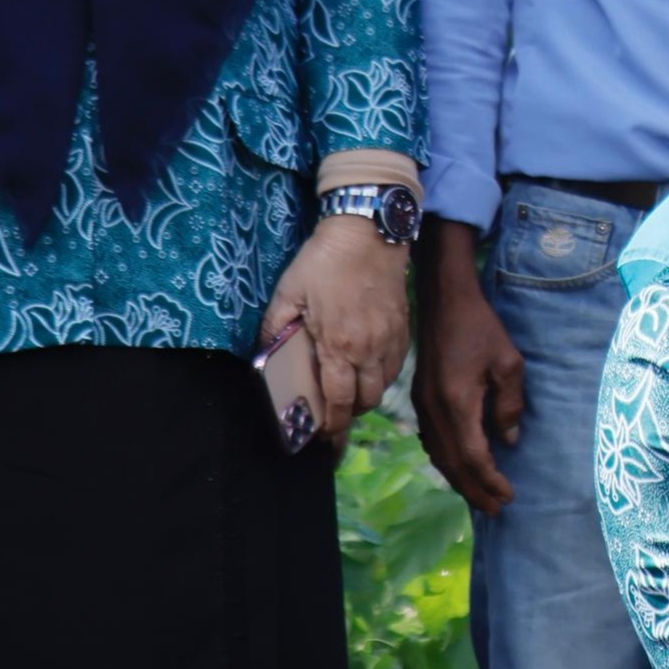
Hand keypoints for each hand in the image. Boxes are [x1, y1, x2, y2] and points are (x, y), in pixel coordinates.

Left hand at [264, 212, 411, 441]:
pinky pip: (396, 365)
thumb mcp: (287, 293)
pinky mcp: (403, 326)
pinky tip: (368, 367)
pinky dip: (382, 375)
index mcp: (339, 346)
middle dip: (349, 413)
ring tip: (348, 391)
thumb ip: (276, 328)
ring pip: (383, 386)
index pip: (339, 401)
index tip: (322, 437)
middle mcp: (370, 349)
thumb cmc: (323, 262)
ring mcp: (391, 339)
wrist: (368, 232)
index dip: (331, 426)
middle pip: (366, 401)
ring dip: (366, 395)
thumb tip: (265, 356)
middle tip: (332, 412)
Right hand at [412, 219, 526, 511]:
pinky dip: (446, 461)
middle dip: (474, 490)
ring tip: (480, 497)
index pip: (473, 456)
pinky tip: (458, 467)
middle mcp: (434, 411)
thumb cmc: (481, 328)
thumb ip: (509, 405)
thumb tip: (509, 441)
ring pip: (438, 455)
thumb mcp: (508, 363)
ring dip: (459, 480)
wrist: (443, 302)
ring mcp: (423, 406)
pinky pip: (431, 441)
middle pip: (452, 464)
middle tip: (496, 510)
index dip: (491, 480)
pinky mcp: (420, 399)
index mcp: (456, 404)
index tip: (509, 496)